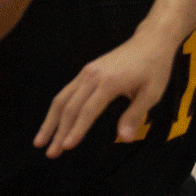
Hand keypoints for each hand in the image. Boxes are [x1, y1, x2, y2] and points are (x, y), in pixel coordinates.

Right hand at [35, 32, 177, 155]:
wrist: (151, 41)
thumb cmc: (154, 68)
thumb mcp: (152, 93)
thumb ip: (135, 115)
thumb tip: (124, 139)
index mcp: (109, 82)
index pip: (87, 110)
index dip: (76, 130)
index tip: (66, 147)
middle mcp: (93, 76)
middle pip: (69, 107)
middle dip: (58, 132)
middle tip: (51, 153)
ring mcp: (87, 72)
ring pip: (62, 98)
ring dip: (50, 121)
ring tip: (40, 142)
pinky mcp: (86, 71)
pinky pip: (66, 92)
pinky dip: (57, 109)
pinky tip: (53, 123)